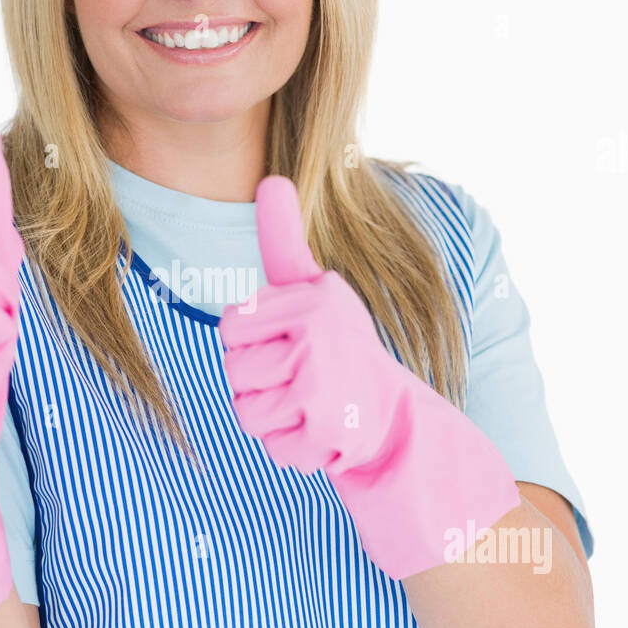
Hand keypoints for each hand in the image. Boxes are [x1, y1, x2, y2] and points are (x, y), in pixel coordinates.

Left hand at [219, 175, 403, 475]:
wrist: (396, 419)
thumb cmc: (340, 349)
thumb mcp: (315, 290)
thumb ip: (284, 242)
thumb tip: (272, 178)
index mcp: (312, 295)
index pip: (230, 326)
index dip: (250, 344)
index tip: (289, 345)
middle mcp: (319, 329)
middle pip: (233, 370)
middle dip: (259, 386)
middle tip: (303, 381)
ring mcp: (322, 376)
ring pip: (246, 411)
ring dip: (273, 420)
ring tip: (310, 406)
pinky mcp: (324, 423)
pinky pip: (271, 445)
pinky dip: (292, 449)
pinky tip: (322, 433)